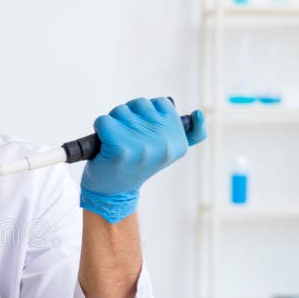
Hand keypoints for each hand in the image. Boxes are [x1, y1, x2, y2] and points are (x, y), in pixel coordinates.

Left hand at [80, 98, 205, 223]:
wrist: (111, 193)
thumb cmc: (134, 165)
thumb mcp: (165, 149)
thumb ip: (186, 132)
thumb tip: (199, 113)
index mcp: (179, 143)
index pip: (162, 103)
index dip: (146, 114)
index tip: (144, 136)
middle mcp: (164, 144)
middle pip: (139, 104)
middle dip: (128, 117)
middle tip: (127, 140)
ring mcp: (143, 147)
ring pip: (120, 110)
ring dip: (113, 123)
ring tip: (116, 143)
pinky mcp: (120, 149)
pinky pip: (104, 121)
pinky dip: (99, 129)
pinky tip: (104, 145)